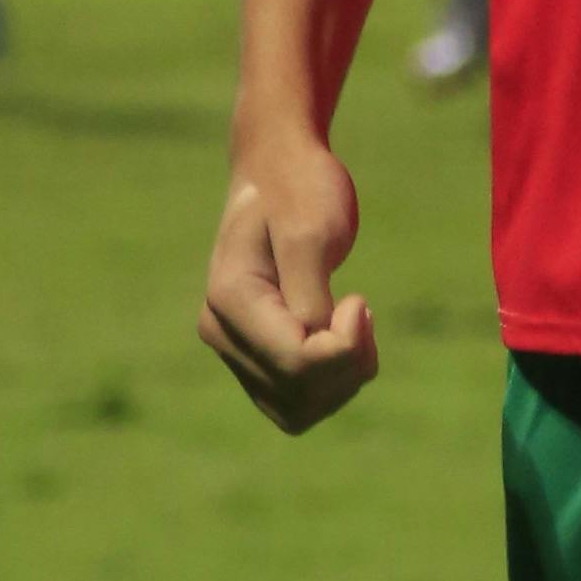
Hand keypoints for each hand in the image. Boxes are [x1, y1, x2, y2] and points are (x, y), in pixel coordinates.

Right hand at [201, 127, 378, 431]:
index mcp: (229, 298)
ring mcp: (234, 350)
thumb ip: (311, 292)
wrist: (280, 171)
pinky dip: (334, 383)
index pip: (297, 363)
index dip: (344, 346)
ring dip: (344, 378)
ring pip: (300, 410)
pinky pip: (299, 404)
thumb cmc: (300, 189)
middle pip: (300, 393)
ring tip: (354, 323)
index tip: (357, 300)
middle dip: (348, 363)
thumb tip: (317, 344)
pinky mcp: (255, 360)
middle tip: (360, 309)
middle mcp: (221, 332)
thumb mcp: (313, 229)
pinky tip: (343, 338)